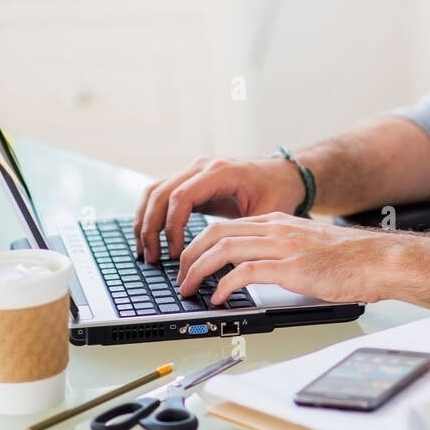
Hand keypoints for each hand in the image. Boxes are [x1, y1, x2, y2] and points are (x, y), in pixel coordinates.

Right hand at [134, 157, 305, 261]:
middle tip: (152, 259)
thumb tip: (224, 263)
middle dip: (151, 228)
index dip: (172, 227)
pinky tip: (151, 239)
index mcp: (220, 172)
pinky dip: (151, 215)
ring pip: (154, 191)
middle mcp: (203, 167)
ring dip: (145, 222)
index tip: (175, 253)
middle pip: (160, 193)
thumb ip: (244, 233)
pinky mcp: (191, 181)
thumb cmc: (278, 191)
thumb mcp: (267, 213)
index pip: (181, 196)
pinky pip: (161, 194)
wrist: (284, 175)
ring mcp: (194, 171)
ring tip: (145, 253)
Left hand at [176, 212, 398, 305]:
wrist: (377, 260)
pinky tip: (218, 298)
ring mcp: (282, 246)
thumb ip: (280, 252)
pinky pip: (244, 272)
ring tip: (189, 289)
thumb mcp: (305, 247)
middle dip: (190, 255)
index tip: (189, 262)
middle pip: (216, 233)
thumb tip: (254, 271)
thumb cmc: (348, 259)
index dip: (200, 244)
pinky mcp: (290, 267)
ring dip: (199, 270)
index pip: (226, 226)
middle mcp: (275, 229)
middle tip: (180, 277)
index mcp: (277, 222)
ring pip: (224, 249)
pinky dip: (224, 285)